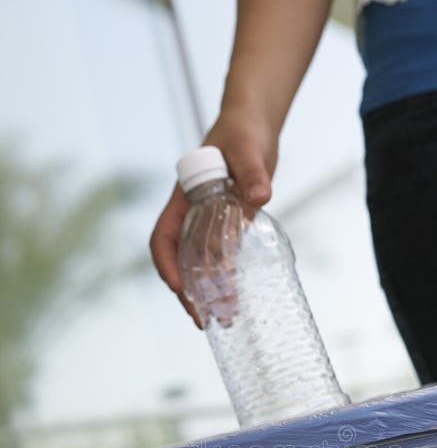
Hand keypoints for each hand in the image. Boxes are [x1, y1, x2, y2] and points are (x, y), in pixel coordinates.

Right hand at [149, 109, 277, 327]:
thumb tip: (260, 196)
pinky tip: (236, 302)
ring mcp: (211, 223)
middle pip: (182, 261)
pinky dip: (228, 281)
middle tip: (203, 320)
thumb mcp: (247, 148)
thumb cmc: (244, 130)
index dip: (168, 264)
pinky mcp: (230, 226)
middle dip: (189, 293)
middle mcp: (193, 216)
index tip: (180, 287)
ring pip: (204, 266)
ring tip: (224, 320)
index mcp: (184, 199)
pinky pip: (225, 260)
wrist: (255, 126)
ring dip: (210, 293)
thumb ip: (252, 171)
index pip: (164, 237)